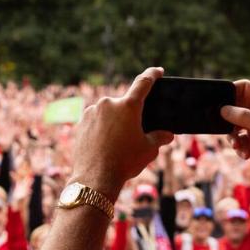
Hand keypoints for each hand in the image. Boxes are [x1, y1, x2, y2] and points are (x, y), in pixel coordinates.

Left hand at [71, 68, 172, 193]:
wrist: (95, 178)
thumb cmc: (124, 162)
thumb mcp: (148, 150)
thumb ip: (159, 138)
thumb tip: (168, 135)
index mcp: (128, 106)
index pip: (143, 83)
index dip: (152, 75)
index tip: (157, 71)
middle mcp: (109, 104)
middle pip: (124, 104)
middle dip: (130, 116)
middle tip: (133, 133)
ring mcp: (92, 111)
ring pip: (108, 113)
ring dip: (114, 123)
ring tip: (117, 144)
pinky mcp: (81, 121)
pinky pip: (95, 121)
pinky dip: (101, 129)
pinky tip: (104, 145)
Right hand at [220, 80, 249, 182]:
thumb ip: (243, 116)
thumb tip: (223, 110)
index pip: (244, 87)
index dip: (232, 91)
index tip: (221, 100)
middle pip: (234, 105)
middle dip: (228, 116)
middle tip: (225, 124)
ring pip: (231, 124)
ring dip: (232, 135)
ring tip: (238, 145)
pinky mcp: (249, 141)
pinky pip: (235, 139)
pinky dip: (237, 146)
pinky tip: (245, 153)